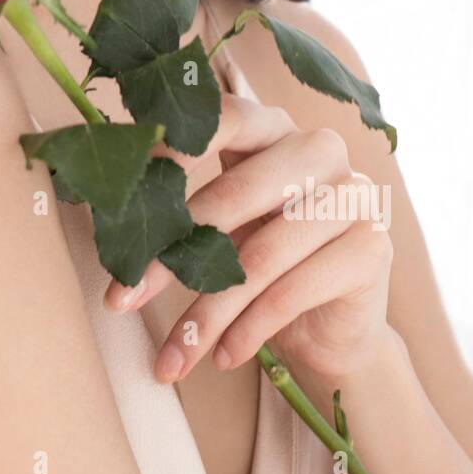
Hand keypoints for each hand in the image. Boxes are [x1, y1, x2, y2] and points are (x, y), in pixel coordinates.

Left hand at [103, 94, 394, 384]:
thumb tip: (101, 212)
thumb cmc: (260, 264)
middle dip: (171, 254)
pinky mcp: (372, 248)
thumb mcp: (218, 229)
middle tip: (122, 297)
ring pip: (261, 255)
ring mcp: (353, 194)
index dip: (173, 145)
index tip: (127, 190)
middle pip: (236, 192)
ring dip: (207, 312)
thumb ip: (177, 208)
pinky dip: (249, 330)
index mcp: (271, 128)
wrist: (329, 329)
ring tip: (172, 356)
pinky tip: (221, 356)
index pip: (222, 117)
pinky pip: (293, 291)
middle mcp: (318, 149)